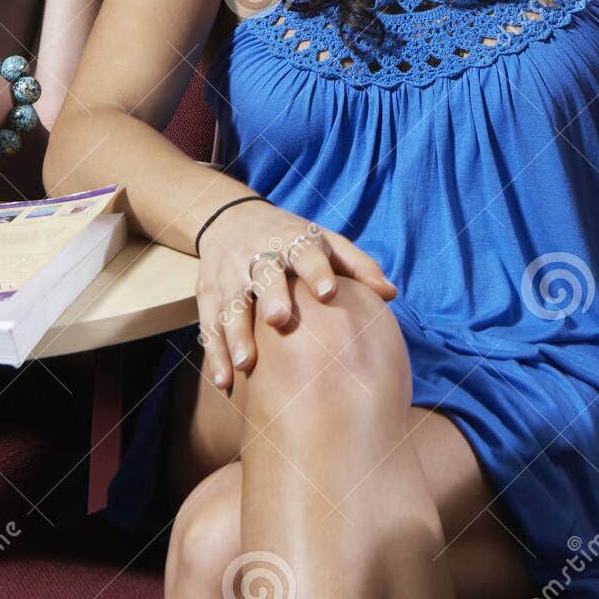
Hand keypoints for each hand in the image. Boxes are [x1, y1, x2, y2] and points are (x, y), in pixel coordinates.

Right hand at [196, 199, 396, 390]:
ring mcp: (230, 274)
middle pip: (264, 274)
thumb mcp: (324, 241)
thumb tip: (390, 293)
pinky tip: (224, 380)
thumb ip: (356, 265)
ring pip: (232, 303)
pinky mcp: (208, 293)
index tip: (328, 292)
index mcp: (292, 241)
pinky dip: (215, 352)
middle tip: (280, 320)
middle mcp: (258, 255)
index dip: (317, 270)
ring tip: (245, 364)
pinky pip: (209, 323)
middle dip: (271, 295)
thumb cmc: (291, 240)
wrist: (231, 218)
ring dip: (237, 333)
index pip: (305, 252)